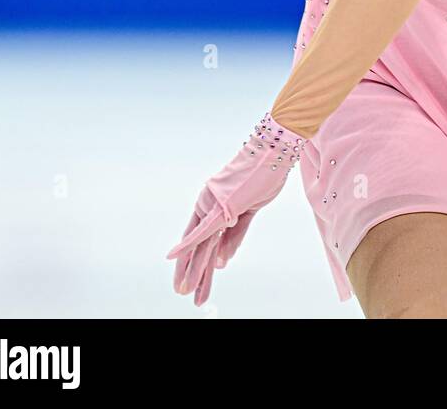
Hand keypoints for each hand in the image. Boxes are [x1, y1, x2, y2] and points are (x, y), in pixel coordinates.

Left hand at [166, 111, 307, 305]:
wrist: (272, 153)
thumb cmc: (263, 176)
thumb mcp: (250, 211)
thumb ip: (234, 236)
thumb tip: (221, 262)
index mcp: (216, 206)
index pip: (203, 240)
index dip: (196, 261)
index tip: (191, 279)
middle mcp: (209, 206)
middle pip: (200, 246)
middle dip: (191, 271)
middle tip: (181, 291)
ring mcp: (213, 206)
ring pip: (202, 245)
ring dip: (194, 269)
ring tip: (184, 290)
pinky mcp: (220, 207)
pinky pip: (203, 231)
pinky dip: (187, 244)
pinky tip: (174, 257)